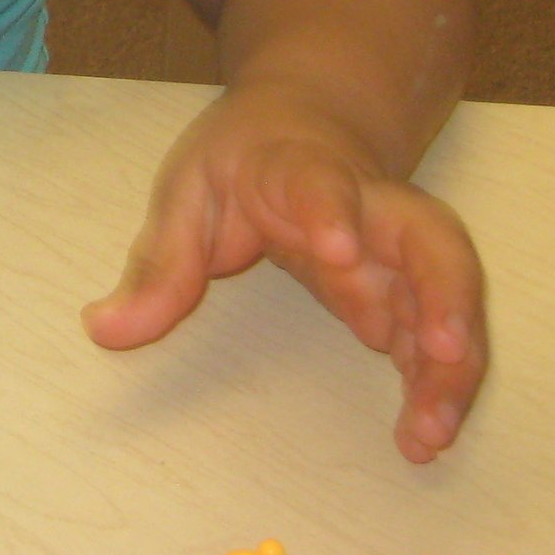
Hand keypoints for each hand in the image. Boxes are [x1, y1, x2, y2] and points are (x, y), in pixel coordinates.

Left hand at [81, 83, 487, 462]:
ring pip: (447, 292)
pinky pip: (438, 331)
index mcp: (298, 170)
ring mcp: (397, 248)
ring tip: (432, 431)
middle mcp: (368, 207)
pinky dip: (440, 381)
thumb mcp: (186, 192)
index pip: (320, 182)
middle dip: (443, 293)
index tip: (338, 251)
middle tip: (444, 350)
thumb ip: (157, 264)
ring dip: (451, 360)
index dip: (332, 211)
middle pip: (426, 237)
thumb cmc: (243, 157)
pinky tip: (424, 435)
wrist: (312, 119)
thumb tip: (103, 329)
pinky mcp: (408, 287)